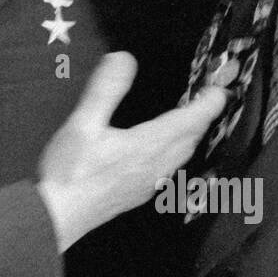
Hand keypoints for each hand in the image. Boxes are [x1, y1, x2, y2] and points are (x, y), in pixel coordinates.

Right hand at [37, 52, 225, 250]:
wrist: (57, 217)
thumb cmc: (68, 172)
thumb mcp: (83, 124)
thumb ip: (106, 90)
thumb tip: (124, 58)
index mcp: (148, 146)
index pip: (190, 121)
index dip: (209, 104)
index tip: (220, 90)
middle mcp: (156, 166)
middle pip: (191, 139)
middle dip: (203, 118)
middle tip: (208, 100)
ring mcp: (149, 184)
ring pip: (182, 156)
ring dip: (191, 136)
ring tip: (191, 121)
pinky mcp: (139, 194)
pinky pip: (170, 169)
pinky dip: (177, 152)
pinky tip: (164, 152)